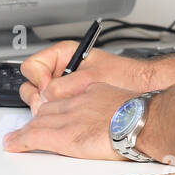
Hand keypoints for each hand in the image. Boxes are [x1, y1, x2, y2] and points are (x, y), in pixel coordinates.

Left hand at [3, 81, 138, 159]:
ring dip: (24, 131)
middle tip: (27, 128)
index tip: (49, 112)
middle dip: (35, 118)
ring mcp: (70, 118)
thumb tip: (125, 122)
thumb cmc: (144, 116)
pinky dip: (21, 141)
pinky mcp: (65, 136)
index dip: (53, 106)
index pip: (66, 97)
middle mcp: (78, 102)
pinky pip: (35, 137)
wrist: (145, 121)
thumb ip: (119, 108)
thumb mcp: (129, 102)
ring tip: (14, 139)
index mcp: (94, 92)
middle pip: (48, 108)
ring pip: (38, 121)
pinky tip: (12, 144)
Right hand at [16, 41, 149, 109]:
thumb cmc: (125, 76)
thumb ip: (65, 86)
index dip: (37, 78)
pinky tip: (68, 119)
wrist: (143, 88)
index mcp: (63, 55)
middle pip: (31, 84)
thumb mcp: (91, 78)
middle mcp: (61, 71)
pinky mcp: (71, 103)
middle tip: (48, 105)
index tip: (46, 88)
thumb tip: (45, 97)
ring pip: (41, 100)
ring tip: (60, 113)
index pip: (33, 65)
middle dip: (37, 96)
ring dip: (46, 108)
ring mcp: (65, 88)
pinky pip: (54, 110)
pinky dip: (56, 116)